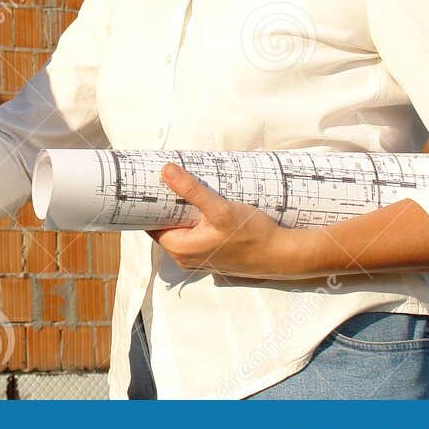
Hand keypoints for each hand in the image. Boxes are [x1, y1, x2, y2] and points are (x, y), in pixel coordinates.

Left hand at [147, 163, 294, 276]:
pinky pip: (194, 234)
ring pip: (181, 230)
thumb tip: (166, 171)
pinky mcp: (212, 255)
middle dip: (164, 205)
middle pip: (165, 226)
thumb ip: (192, 190)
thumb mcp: (220, 209)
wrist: (281, 255)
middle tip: (164, 179)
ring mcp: (199, 258)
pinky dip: (194, 219)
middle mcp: (184, 257)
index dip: (148, 204)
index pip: (151, 224)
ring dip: (180, 211)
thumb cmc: (251, 234)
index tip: (147, 184)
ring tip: (181, 187)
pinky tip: (200, 203)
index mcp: (179, 249)